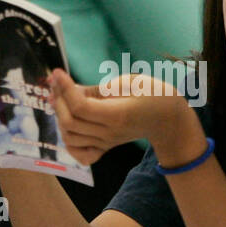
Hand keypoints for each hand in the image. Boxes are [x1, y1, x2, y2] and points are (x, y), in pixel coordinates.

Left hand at [49, 69, 202, 166]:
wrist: (168, 118)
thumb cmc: (152, 94)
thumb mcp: (129, 82)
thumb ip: (98, 88)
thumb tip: (71, 89)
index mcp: (117, 114)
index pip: (80, 107)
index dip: (65, 88)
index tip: (58, 72)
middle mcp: (109, 133)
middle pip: (70, 122)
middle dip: (59, 100)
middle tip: (57, 82)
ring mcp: (106, 143)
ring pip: (70, 138)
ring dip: (60, 118)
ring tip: (61, 99)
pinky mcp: (105, 147)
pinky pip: (80, 155)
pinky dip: (69, 143)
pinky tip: (69, 125)